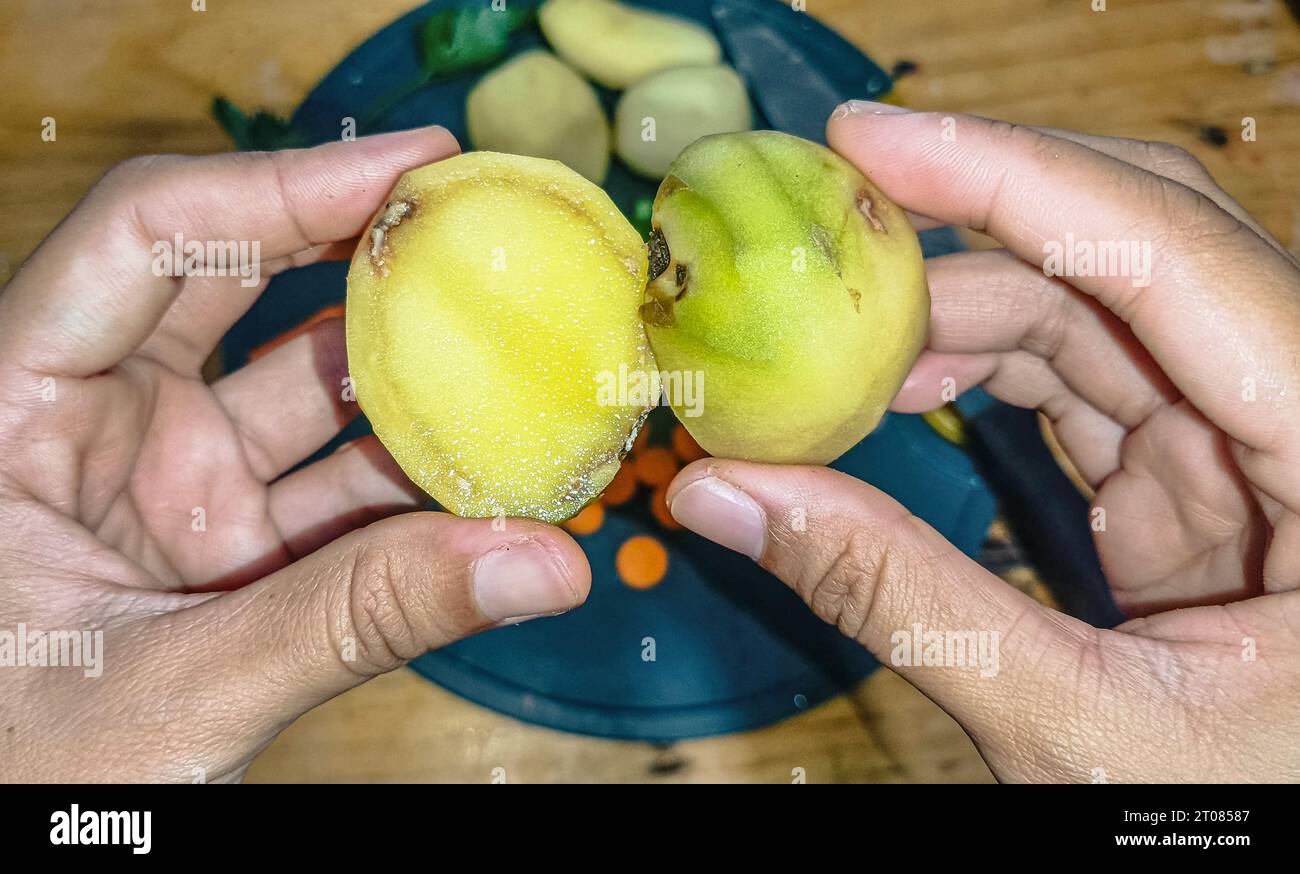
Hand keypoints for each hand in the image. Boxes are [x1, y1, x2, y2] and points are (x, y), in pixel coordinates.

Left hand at [0, 128, 589, 781]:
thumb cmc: (11, 776)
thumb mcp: (172, 695)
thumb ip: (357, 622)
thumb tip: (542, 564)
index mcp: (18, 413)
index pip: (147, 240)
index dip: (280, 186)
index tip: (413, 171)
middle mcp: (98, 428)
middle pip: (237, 290)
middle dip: (364, 258)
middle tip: (487, 230)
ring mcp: (167, 488)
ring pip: (309, 404)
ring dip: (416, 395)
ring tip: (527, 373)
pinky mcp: (225, 549)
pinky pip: (337, 496)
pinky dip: (417, 496)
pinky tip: (497, 492)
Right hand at [666, 103, 1299, 781]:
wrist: (1291, 840)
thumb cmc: (1256, 815)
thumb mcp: (1083, 730)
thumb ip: (904, 604)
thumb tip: (729, 496)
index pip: (1170, 252)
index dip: (1009, 177)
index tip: (864, 145)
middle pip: (1136, 246)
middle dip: (973, 223)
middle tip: (830, 216)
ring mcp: (1258, 435)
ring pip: (1101, 309)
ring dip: (961, 313)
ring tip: (837, 344)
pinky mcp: (1205, 472)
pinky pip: (1087, 379)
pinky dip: (984, 375)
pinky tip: (901, 391)